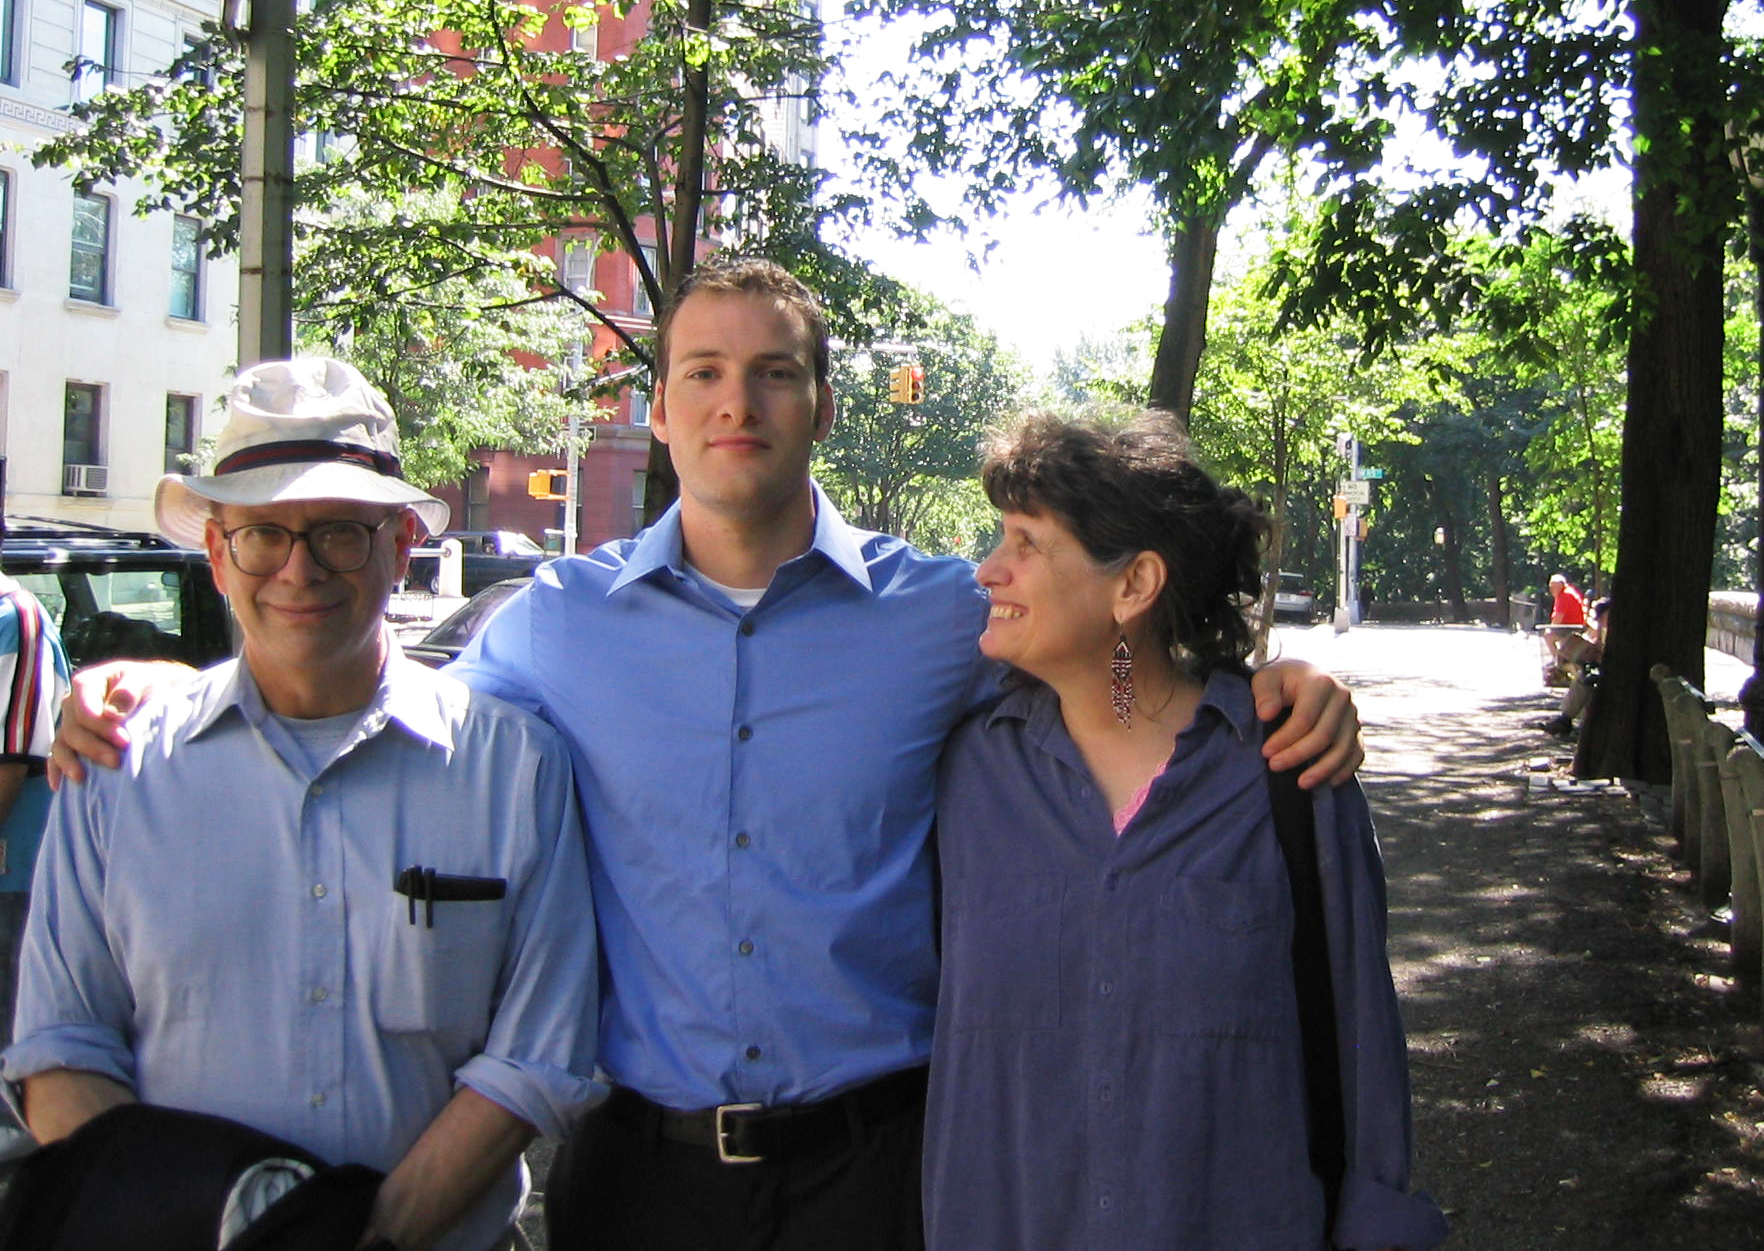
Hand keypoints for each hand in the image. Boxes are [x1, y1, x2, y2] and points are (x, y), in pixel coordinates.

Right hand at [48, 661, 193, 787]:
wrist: (159, 694)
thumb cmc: (152, 686)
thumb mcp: (147, 681)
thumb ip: (129, 691)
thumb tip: (111, 714)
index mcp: (89, 683)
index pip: (83, 707)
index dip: (99, 726)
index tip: (124, 742)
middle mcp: (74, 704)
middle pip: (73, 729)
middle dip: (93, 747)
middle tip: (117, 762)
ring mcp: (71, 724)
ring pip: (61, 744)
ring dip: (71, 762)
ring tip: (84, 778)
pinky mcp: (73, 742)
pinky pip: (57, 755)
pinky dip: (57, 770)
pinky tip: (59, 786)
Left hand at [1249, 658, 1362, 788]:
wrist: (1302, 678)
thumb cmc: (1280, 681)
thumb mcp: (1265, 679)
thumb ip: (1264, 694)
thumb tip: (1266, 714)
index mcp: (1321, 682)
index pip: (1305, 718)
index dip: (1284, 739)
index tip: (1266, 752)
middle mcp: (1342, 698)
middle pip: (1324, 735)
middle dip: (1298, 755)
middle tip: (1274, 766)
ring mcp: (1352, 715)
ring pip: (1343, 749)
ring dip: (1322, 770)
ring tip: (1301, 783)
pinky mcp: (1356, 730)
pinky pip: (1356, 754)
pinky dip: (1344, 771)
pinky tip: (1327, 783)